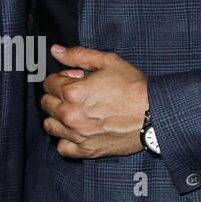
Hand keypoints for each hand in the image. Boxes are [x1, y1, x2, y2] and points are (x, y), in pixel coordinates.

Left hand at [41, 44, 147, 158]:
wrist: (153, 115)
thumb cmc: (134, 88)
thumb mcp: (108, 62)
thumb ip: (78, 55)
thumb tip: (56, 51)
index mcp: (73, 92)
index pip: (48, 83)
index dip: (60, 78)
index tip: (72, 80)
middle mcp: (71, 115)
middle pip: (47, 104)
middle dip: (56, 96)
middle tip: (75, 94)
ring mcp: (77, 134)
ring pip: (50, 125)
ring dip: (57, 117)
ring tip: (73, 112)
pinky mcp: (86, 150)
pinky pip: (62, 148)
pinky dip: (65, 140)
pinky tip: (75, 132)